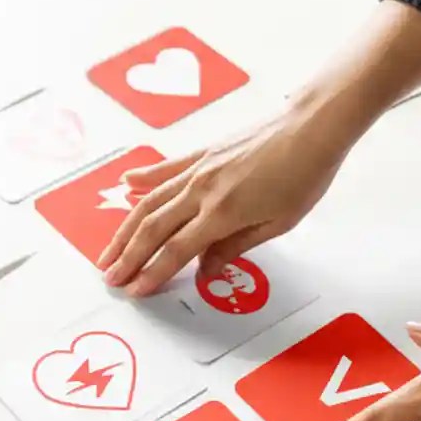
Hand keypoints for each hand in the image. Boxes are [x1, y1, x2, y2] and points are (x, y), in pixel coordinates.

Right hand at [97, 107, 352, 294]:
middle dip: (128, 257)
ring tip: (109, 250)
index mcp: (221, 213)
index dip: (152, 273)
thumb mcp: (277, 224)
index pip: (176, 251)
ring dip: (125, 228)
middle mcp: (201, 191)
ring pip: (150, 201)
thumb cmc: (303, 178)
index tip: (134, 291)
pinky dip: (143, 178)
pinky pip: (165, 169)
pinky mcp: (203, 152)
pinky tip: (125, 185)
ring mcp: (198, 169)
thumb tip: (203, 271)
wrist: (311, 128)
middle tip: (110, 277)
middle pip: (153, 229)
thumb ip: (235, 247)